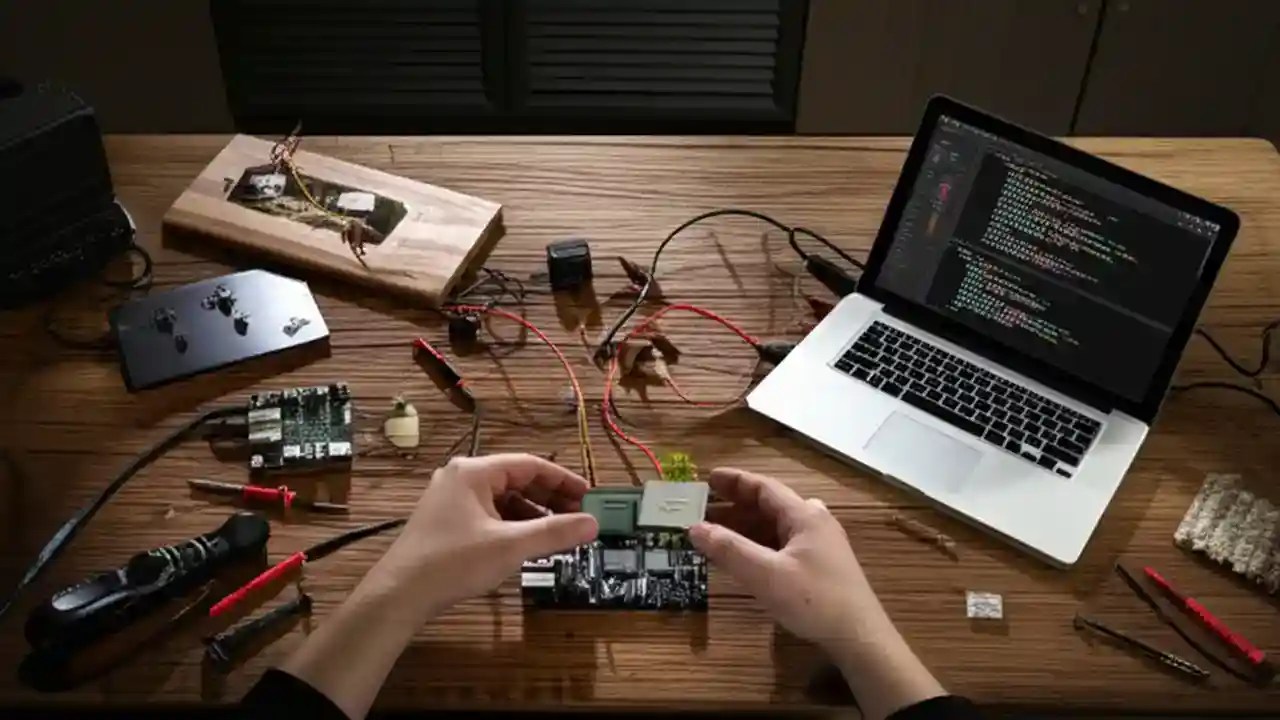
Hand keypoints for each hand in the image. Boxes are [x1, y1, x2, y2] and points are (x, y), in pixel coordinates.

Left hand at [375, 453, 598, 617]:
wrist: (400, 594)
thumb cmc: (453, 563)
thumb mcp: (510, 547)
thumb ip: (555, 532)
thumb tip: (593, 523)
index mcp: (474, 472)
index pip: (530, 465)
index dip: (563, 480)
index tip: (588, 496)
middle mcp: (461, 478)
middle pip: (517, 480)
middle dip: (550, 499)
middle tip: (579, 517)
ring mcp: (451, 500)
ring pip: (503, 500)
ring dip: (533, 515)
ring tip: (558, 533)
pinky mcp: (446, 522)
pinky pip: (489, 515)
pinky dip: (512, 526)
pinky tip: (528, 544)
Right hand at [689, 468, 884, 653]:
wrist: (858, 637)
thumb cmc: (814, 600)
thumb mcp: (766, 575)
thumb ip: (729, 549)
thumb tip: (694, 528)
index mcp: (804, 515)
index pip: (764, 488)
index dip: (734, 481)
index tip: (707, 478)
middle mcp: (814, 523)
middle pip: (769, 505)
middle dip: (735, 506)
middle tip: (703, 509)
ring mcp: (820, 545)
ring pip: (776, 527)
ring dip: (746, 527)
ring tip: (715, 534)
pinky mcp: (821, 566)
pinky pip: (783, 545)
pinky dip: (759, 545)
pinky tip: (744, 557)